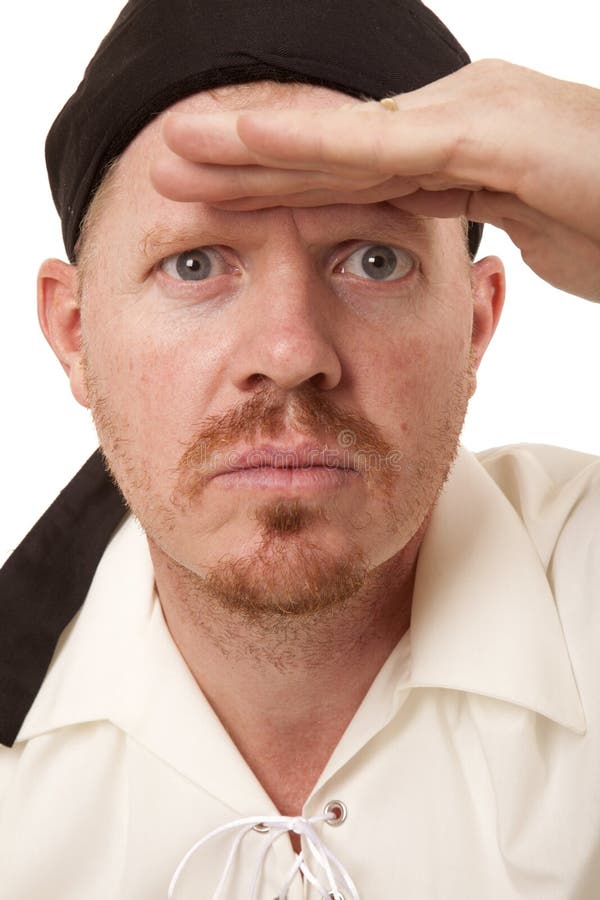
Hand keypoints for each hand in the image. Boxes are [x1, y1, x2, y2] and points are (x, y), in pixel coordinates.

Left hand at [152, 60, 599, 300]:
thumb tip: (420, 231)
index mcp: (464, 147)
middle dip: (246, 158)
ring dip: (257, 143)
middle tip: (166, 164)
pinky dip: (316, 142)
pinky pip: (391, 144)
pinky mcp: (495, 137)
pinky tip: (252, 139)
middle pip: (333, 147)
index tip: (212, 198)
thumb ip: (474, 213)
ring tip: (179, 148)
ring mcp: (475, 118)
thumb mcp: (535, 228)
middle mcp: (458, 119)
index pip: (353, 169)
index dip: (277, 181)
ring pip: (346, 137)